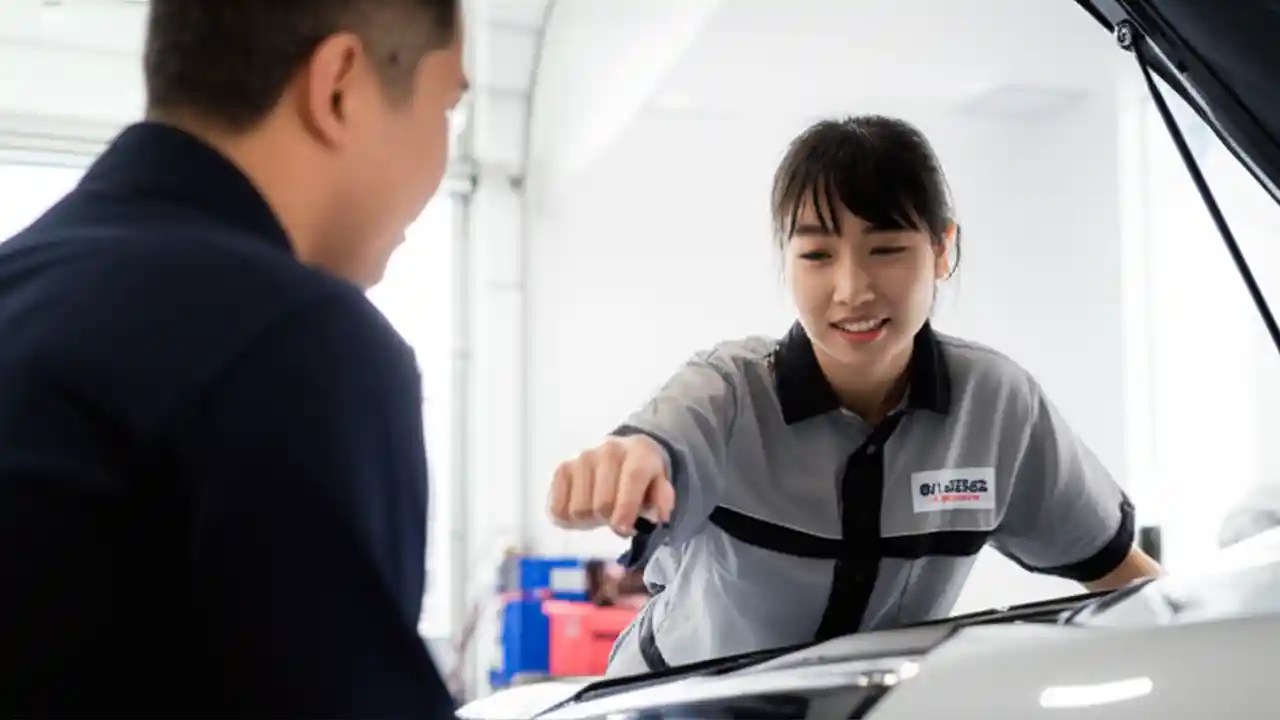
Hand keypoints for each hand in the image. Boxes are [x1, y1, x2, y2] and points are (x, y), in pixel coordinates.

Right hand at [549, 434, 675, 536]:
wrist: (623, 454)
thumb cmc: (643, 477)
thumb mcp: (660, 484)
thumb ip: (662, 499)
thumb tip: (660, 516)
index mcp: (639, 453)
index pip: (632, 479)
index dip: (627, 509)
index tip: (625, 530)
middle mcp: (608, 451)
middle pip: (602, 503)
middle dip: (609, 519)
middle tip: (617, 519)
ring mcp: (581, 459)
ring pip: (579, 509)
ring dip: (590, 520)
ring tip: (601, 512)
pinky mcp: (562, 470)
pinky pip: (557, 508)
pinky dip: (568, 519)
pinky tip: (583, 510)